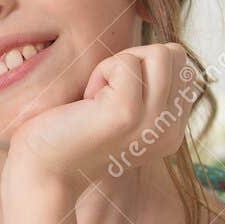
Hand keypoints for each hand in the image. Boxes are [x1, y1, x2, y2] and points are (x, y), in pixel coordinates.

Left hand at [6, 42, 199, 200]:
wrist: (42, 172)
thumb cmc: (71, 133)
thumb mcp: (125, 111)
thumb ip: (151, 88)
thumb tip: (167, 51)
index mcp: (173, 130)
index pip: (183, 66)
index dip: (142, 68)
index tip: (112, 100)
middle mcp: (171, 130)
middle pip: (175, 55)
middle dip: (134, 62)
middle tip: (102, 97)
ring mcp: (153, 123)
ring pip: (160, 53)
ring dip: (119, 65)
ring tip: (96, 99)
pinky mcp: (127, 113)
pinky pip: (126, 62)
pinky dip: (100, 73)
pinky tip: (86, 104)